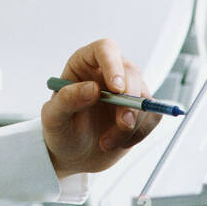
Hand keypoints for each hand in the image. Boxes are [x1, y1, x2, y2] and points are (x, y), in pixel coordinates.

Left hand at [41, 39, 161, 180]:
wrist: (73, 155)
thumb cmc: (60, 130)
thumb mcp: (53, 117)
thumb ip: (67, 99)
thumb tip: (92, 88)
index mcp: (85, 64)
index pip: (105, 49)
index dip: (113, 64)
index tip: (115, 89)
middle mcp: (108, 73)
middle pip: (131, 71)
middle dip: (130, 100)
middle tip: (122, 123)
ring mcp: (126, 91)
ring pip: (144, 96)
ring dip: (131, 124)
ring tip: (106, 142)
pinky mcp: (139, 111)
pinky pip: (153, 115)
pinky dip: (140, 133)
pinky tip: (119, 142)